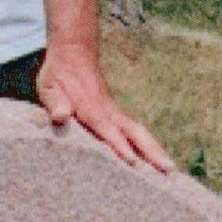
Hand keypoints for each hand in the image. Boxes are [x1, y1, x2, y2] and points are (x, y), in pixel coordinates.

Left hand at [36, 43, 173, 172]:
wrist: (74, 51)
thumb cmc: (58, 73)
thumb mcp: (49, 86)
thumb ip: (56, 103)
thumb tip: (61, 116)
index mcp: (90, 107)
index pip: (106, 128)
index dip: (118, 145)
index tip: (132, 161)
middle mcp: (108, 111)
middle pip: (134, 132)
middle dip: (151, 151)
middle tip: (168, 170)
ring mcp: (114, 112)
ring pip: (139, 131)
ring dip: (155, 149)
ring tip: (171, 170)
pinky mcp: (116, 113)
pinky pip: (135, 130)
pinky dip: (149, 144)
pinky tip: (156, 157)